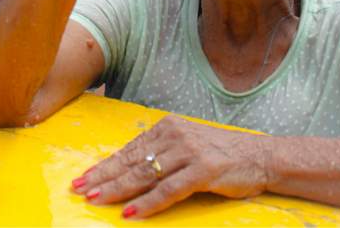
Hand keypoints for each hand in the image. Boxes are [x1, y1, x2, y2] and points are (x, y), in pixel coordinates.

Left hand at [71, 116, 269, 218]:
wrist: (261, 157)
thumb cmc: (222, 155)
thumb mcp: (188, 146)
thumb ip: (161, 154)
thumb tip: (128, 171)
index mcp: (168, 127)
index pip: (129, 150)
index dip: (105, 165)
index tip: (84, 177)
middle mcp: (175, 135)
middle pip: (131, 161)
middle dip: (102, 177)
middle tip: (79, 189)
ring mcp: (189, 151)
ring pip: (144, 175)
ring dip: (117, 190)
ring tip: (96, 199)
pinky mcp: (203, 170)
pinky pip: (168, 190)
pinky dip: (148, 203)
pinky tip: (131, 213)